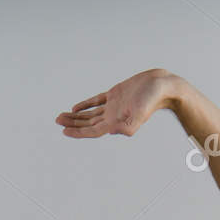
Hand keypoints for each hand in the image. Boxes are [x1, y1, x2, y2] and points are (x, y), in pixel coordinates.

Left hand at [55, 69, 173, 139]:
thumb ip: (127, 126)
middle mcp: (114, 117)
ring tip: (62, 116)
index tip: (64, 131)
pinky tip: (76, 108)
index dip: (78, 132)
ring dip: (77, 117)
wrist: (161, 87)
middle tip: (58, 121)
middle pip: (89, 124)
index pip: (93, 131)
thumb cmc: (152, 100)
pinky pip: (96, 102)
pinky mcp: (115, 96)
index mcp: (117, 122)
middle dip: (73, 124)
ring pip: (90, 114)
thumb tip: (111, 131)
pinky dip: (86, 106)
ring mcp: (113, 106)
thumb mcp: (140, 113)